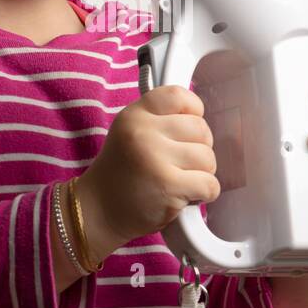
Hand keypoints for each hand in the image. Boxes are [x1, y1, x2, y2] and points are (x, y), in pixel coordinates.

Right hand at [78, 85, 218, 245]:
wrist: (98, 211)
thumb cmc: (121, 173)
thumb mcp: (130, 133)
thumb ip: (159, 120)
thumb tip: (199, 117)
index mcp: (134, 115)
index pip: (178, 96)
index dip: (193, 110)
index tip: (189, 128)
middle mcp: (142, 132)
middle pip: (200, 128)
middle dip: (200, 148)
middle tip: (183, 163)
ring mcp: (155, 159)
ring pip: (208, 158)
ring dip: (202, 173)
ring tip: (181, 181)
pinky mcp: (168, 186)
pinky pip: (209, 184)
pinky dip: (205, 193)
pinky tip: (187, 195)